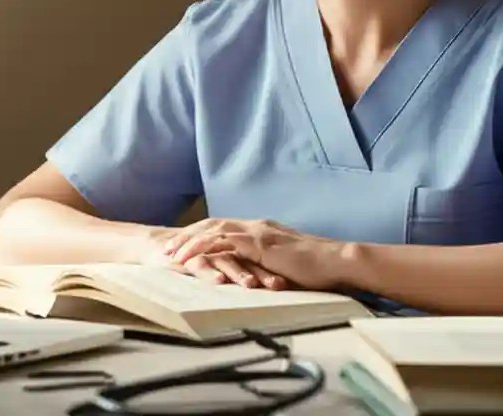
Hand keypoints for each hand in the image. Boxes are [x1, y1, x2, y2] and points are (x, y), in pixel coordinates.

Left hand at [163, 218, 339, 290]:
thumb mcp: (284, 267)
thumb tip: (254, 278)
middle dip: (187, 235)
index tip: (182, 246)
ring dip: (188, 242)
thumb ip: (267, 267)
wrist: (335, 263)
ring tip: (169, 254)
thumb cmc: (316, 270)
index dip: (201, 236)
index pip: (223, 228)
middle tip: (166, 248)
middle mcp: (255, 226)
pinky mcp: (259, 243)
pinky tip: (188, 259)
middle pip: (212, 224)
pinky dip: (202, 249)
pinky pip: (222, 242)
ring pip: (212, 230)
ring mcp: (257, 232)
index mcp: (261, 230)